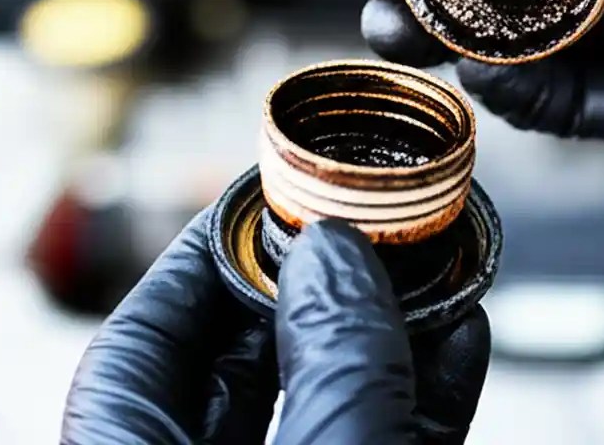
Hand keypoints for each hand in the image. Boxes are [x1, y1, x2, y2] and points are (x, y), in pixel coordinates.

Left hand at [62, 209, 488, 444]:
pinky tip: (464, 341)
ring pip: (324, 405)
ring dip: (386, 336)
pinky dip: (426, 398)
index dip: (197, 257)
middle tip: (357, 223)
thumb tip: (334, 255)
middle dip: (311, 287)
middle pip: (240, 365)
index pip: (140, 344)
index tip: (251, 197)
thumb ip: (330, 367)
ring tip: (431, 269)